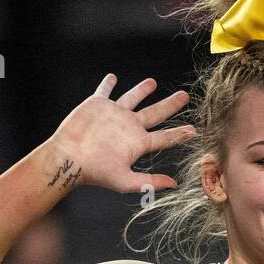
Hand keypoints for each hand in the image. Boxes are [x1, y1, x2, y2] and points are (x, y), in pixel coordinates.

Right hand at [50, 74, 195, 194]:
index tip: (194, 130)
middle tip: (184, 97)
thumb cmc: (95, 172)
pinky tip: (113, 77)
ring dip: (142, 90)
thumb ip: (150, 182)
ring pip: (133, 98)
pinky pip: (105, 91)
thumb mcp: (126, 180)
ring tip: (153, 82)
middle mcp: (129, 127)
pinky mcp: (97, 105)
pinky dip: (108, 84)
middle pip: (156, 113)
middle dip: (170, 105)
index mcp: (138, 143)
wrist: (69, 158)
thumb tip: (174, 185)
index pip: (164, 137)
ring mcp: (114, 115)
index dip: (180, 134)